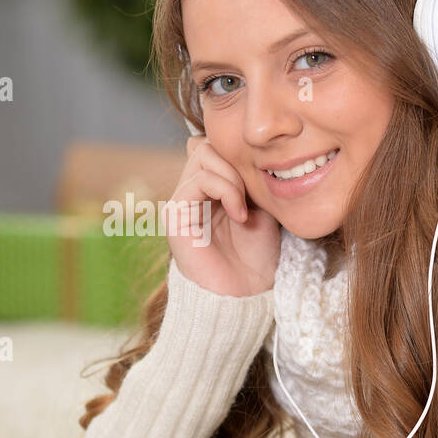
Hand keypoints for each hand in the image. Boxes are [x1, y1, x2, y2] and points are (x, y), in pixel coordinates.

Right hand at [163, 134, 281, 295]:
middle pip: (206, 144)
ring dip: (233, 177)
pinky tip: (239, 215)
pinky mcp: (175, 215)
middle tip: (253, 194)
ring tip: (246, 207)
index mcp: (209, 189)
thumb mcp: (262, 206)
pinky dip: (226, 190)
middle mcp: (190, 192)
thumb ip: (249, 177)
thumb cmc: (257, 257)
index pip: (213, 145)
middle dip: (235, 161)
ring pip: (202, 154)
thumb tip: (241, 148)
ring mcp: (180, 201)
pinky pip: (198, 180)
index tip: (261, 182)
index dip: (237, 155)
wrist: (247, 293)